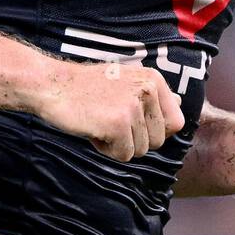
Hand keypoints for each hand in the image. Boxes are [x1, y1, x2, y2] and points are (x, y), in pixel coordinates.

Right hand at [32, 61, 185, 161]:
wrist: (53, 85)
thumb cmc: (87, 87)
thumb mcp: (126, 81)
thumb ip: (153, 95)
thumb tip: (181, 104)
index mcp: (154, 80)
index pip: (177, 122)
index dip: (155, 131)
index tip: (133, 123)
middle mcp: (149, 90)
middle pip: (159, 141)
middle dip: (135, 139)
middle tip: (110, 120)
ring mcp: (134, 106)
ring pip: (141, 150)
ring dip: (119, 144)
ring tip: (100, 121)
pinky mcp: (118, 123)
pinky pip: (124, 155)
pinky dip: (107, 149)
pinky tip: (93, 129)